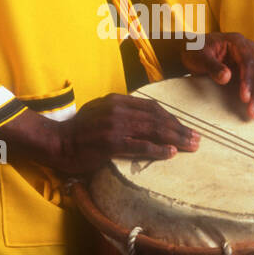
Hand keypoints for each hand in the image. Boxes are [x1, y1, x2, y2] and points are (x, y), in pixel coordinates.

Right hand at [56, 93, 199, 176]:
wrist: (56, 142)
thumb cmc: (78, 131)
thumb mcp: (99, 112)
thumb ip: (120, 113)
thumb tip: (141, 120)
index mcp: (117, 100)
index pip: (152, 107)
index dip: (171, 118)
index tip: (184, 127)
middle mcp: (118, 109)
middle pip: (157, 118)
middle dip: (179, 129)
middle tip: (197, 138)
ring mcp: (115, 126)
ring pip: (153, 130)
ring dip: (175, 138)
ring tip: (191, 145)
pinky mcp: (111, 143)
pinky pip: (140, 146)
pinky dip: (158, 149)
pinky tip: (171, 153)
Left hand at [180, 32, 253, 119]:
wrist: (194, 50)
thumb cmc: (195, 51)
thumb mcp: (199, 57)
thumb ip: (212, 66)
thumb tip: (226, 77)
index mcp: (237, 42)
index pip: (248, 62)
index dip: (248, 80)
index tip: (244, 98)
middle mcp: (249, 49)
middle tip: (253, 112)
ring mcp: (252, 59)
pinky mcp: (251, 70)